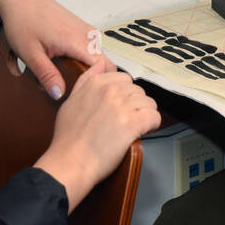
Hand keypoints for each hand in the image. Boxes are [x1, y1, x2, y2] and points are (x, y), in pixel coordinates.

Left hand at [0, 0, 113, 99]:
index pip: (106, 68)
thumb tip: (60, 95)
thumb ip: (47, 75)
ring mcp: (86, 30)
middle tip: (71, 89)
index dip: (97, 84)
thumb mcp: (30, 53)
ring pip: (98, 58)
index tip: (80, 94)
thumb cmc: (23, 20)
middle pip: (105, 65)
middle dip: (92, 80)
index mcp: (78, 41)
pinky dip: (81, 59)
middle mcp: (87, 34)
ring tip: (64, 75)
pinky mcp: (81, 28)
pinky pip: (90, 49)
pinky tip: (63, 63)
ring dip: (85, 70)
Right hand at [33, 61, 160, 212]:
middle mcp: (111, 91)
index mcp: (96, 83)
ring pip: (149, 104)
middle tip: (124, 122)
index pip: (125, 79)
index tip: (121, 108)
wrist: (70, 162)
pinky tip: (142, 132)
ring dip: (144, 116)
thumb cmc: (69, 138)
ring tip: (132, 129)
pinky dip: (152, 125)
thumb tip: (100, 62)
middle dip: (135, 106)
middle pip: (139, 91)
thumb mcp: (71, 101)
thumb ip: (86, 79)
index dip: (125, 95)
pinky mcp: (132, 124)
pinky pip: (154, 117)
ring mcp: (122, 106)